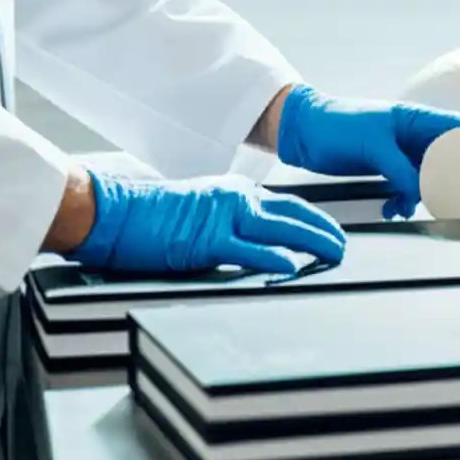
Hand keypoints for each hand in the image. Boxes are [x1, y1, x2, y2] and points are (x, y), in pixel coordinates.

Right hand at [65, 171, 345, 273]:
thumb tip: (251, 242)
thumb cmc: (150, 215)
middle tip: (346, 245)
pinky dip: (274, 258)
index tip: (333, 231)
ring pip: (281, 229)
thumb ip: (228, 222)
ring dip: (313, 242)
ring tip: (335, 255)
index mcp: (234, 191)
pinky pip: (249, 251)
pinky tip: (293, 267)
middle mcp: (235, 199)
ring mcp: (222, 218)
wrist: (113, 210)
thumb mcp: (199, 209)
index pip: (287, 204)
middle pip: (294, 213)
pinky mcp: (206, 241)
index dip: (314, 218)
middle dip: (324, 229)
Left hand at [275, 85, 459, 218]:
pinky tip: (391, 208)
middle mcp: (415, 137)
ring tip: (406, 206)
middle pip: (449, 161)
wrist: (302, 133)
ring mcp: (402, 154)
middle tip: (450, 202)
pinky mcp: (388, 170)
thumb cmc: (336, 124)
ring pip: (428, 180)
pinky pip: (407, 190)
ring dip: (422, 197)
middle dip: (451, 182)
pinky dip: (403, 202)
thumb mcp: (373, 146)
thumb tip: (422, 194)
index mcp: (418, 120)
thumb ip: (401, 171)